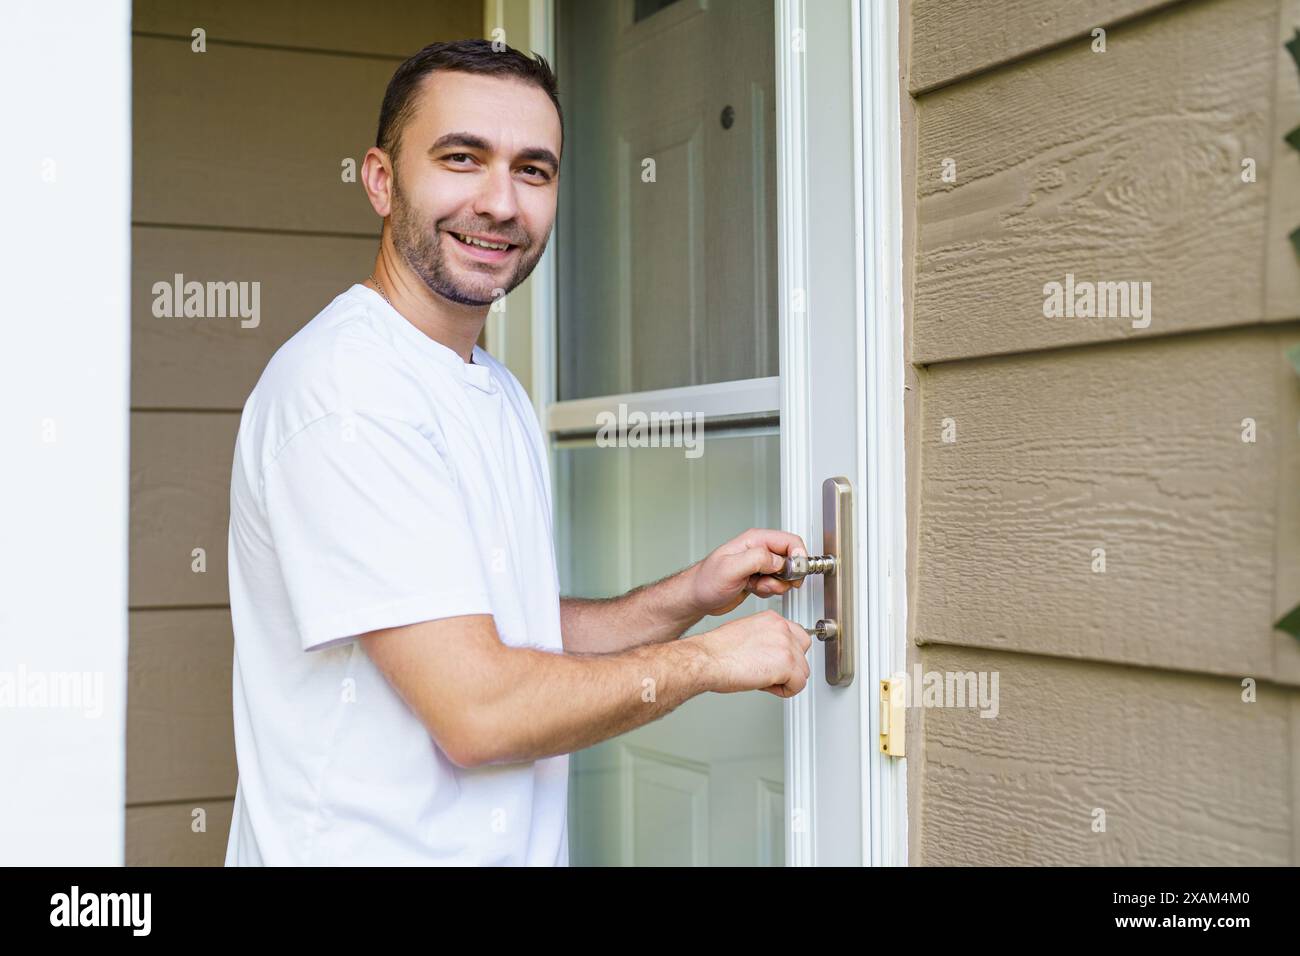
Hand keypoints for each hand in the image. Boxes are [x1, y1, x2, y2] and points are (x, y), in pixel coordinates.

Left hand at [689, 527, 809, 617]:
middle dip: (787, 575)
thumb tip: (779, 560)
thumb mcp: (730, 568)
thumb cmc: (706, 581)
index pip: (790, 541)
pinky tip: (754, 589)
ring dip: (776, 585)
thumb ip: (756, 559)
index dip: (798, 557)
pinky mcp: (759, 578)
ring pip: (786, 574)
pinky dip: (769, 591)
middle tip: (772, 582)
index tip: (795, 572)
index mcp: (755, 540)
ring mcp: (760, 565)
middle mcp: (759, 551)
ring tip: (757, 585)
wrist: (697, 597)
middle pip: (792, 558)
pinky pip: (777, 585)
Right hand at [697, 609, 812, 697]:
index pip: (797, 636)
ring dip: (785, 680)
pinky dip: (784, 691)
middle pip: (803, 653)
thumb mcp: (745, 633)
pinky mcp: (787, 664)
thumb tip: (771, 652)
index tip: (775, 662)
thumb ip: (764, 639)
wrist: (707, 659)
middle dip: (789, 667)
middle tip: (768, 672)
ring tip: (762, 678)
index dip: (787, 654)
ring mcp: (786, 645)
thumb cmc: (717, 651)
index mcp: (772, 619)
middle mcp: (781, 628)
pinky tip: (765, 685)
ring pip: (802, 671)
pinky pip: (798, 685)